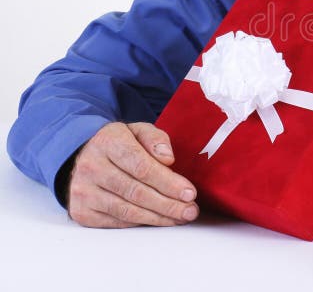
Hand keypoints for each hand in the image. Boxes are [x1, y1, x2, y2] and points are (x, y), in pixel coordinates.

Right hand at [67, 122, 198, 227]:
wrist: (81, 155)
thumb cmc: (119, 143)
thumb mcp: (138, 130)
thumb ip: (155, 139)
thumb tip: (168, 159)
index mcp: (108, 143)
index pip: (142, 166)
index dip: (168, 182)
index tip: (189, 193)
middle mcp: (91, 167)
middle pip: (136, 191)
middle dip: (168, 204)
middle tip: (191, 210)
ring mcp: (83, 192)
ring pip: (127, 210)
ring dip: (158, 217)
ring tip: (181, 218)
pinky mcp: (82, 211)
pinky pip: (117, 221)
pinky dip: (141, 222)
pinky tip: (160, 220)